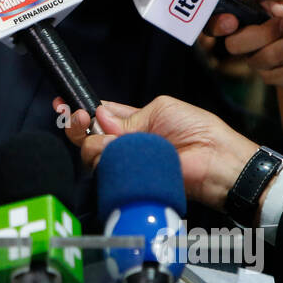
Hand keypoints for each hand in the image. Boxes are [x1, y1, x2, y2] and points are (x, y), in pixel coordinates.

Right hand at [55, 95, 258, 210]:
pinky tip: (114, 149)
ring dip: (95, 141)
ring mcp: (127, 162)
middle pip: (90, 135)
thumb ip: (128, 116)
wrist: (218, 161)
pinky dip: (106, 157)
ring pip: (92, 152)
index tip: (64, 103)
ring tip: (113, 137)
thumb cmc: (200, 131)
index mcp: (135, 122)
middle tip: (81, 117)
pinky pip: (106, 168)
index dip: (82, 110)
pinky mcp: (130, 179)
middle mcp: (127, 142)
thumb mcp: (161, 110)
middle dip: (81, 124)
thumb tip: (99, 116)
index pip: (100, 116)